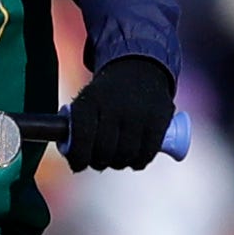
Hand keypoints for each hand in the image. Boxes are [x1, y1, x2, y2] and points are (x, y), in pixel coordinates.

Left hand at [65, 55, 177, 170]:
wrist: (140, 69)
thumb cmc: (106, 95)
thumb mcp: (87, 101)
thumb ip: (76, 129)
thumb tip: (74, 161)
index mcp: (90, 100)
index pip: (81, 138)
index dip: (78, 158)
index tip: (78, 165)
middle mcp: (114, 105)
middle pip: (104, 151)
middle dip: (99, 162)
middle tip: (99, 161)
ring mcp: (138, 113)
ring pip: (125, 156)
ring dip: (119, 163)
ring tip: (117, 157)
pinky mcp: (159, 121)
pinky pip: (146, 155)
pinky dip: (138, 161)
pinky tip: (134, 157)